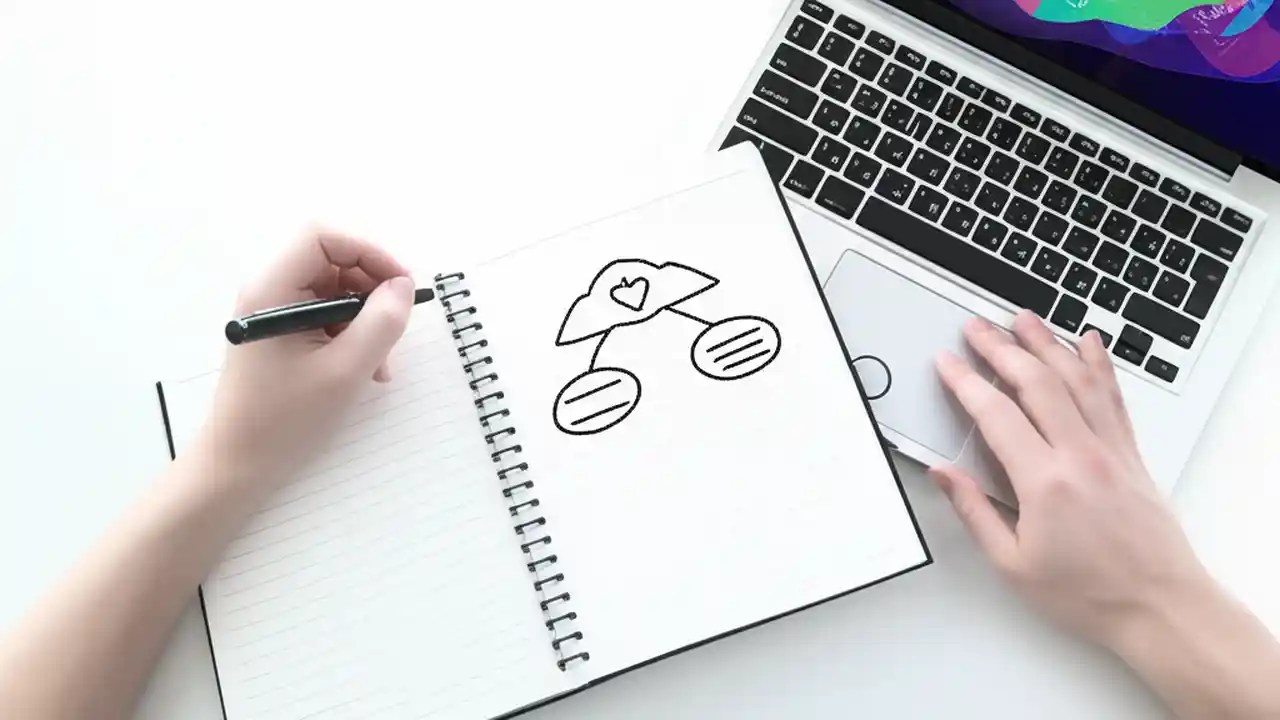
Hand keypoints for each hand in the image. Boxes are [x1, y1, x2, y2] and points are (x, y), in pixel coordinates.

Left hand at [201, 231, 415, 489]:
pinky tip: (366, 371)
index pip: (324, 237)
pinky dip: (353, 336)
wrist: (239, 465)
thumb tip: (403, 286)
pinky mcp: (282, 335)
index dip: (370, 252)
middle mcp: (270, 291)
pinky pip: (327, 317)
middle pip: (333, 262)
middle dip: (372, 291)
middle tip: (396, 329)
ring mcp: (275, 313)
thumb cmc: (286, 419)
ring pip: (335, 291)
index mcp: (273, 289)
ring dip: (367, 319)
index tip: (401, 287)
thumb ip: (381, 322)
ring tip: (382, 364)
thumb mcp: (346, 371)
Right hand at [932, 312, 1210, 647]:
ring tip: (1023, 319)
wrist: (1160, 607)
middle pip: (1036, 383)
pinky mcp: (1131, 454)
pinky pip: (1113, 397)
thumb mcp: (1013, 564)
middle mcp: (1081, 456)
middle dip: (1001, 348)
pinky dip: (1099, 364)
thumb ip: (974, 512)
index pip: (996, 415)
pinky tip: (1088, 343)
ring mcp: (1111, 450)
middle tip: (976, 328)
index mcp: (1044, 483)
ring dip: (1046, 343)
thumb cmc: (1090, 594)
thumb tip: (943, 475)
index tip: (947, 363)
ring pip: (1076, 379)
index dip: (966, 382)